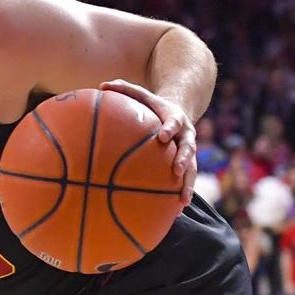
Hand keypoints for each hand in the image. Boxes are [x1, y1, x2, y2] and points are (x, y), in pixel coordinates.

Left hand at [100, 79, 195, 195]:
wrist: (178, 112)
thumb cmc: (152, 105)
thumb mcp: (141, 94)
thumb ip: (124, 89)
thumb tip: (102, 85)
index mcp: (175, 118)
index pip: (174, 122)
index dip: (170, 129)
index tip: (163, 137)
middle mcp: (186, 135)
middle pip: (189, 148)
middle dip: (185, 159)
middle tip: (177, 171)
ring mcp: (189, 151)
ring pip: (193, 168)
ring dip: (188, 184)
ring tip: (182, 200)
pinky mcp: (188, 164)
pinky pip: (187, 180)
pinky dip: (182, 193)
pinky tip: (176, 210)